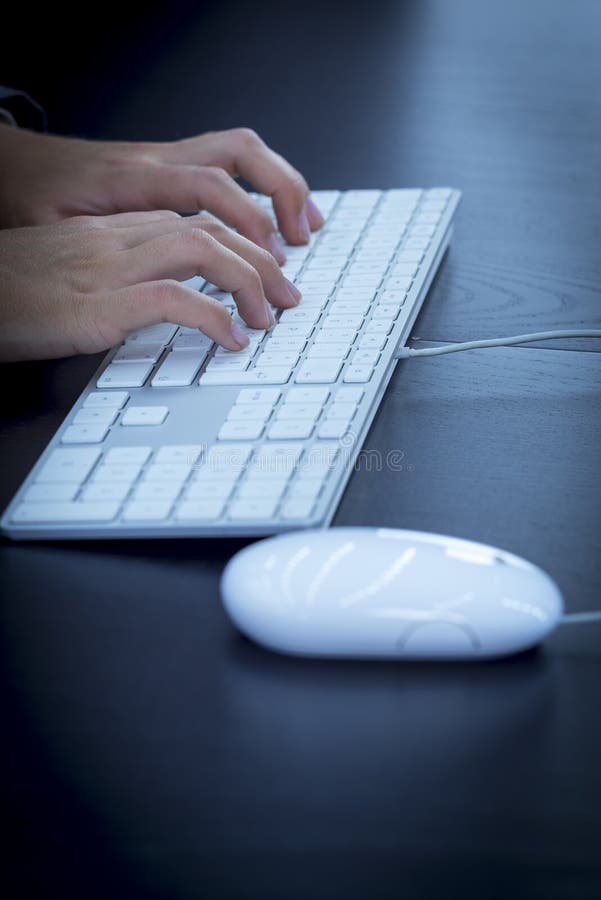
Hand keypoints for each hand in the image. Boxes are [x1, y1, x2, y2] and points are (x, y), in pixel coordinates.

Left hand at [0, 124, 323, 256]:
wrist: (15, 164)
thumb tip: (143, 287)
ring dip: (281, 186)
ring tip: (305, 229)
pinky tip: (273, 217)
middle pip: (238, 154)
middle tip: (299, 244)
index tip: (268, 263)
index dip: (248, 222)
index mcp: (133, 178)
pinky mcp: (168, 165)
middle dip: (281, 195)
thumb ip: (100, 252)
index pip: (208, 186)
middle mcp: (157, 159)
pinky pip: (228, 164)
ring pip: (240, 150)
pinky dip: (260, 187)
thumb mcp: (53, 232)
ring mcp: (166, 157)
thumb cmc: (31, 199)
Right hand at [0, 211, 302, 361]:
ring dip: (249, 281)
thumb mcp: (72, 270)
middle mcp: (119, 239)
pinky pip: (172, 298)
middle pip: (213, 227)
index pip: (199, 220)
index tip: (270, 273)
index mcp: (115, 229)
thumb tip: (166, 293)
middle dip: (263, 260)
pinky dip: (212, 317)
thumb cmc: (9, 288)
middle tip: (288, 298)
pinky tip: (231, 339)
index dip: (245, 243)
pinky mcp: (97, 304)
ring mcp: (109, 268)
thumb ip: (118, 271)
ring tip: (269, 318)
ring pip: (202, 249)